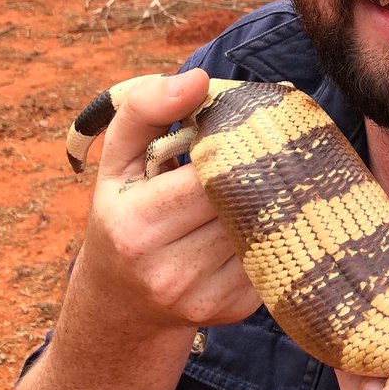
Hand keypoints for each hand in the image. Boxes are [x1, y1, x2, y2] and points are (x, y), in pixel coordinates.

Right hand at [75, 69, 260, 334]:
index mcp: (136, 225)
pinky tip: (257, 221)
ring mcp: (202, 297)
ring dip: (267, 201)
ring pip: (263, 228)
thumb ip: (146, 108)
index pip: (211, 175)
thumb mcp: (118, 159)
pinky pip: (270, 257)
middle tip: (264, 150)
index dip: (233, 147)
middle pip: (243, 202)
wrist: (119, 301)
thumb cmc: (123, 211)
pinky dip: (270, 233)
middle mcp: (167, 270)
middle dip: (255, 172)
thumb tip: (197, 79)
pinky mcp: (232, 311)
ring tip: (260, 182)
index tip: (240, 132)